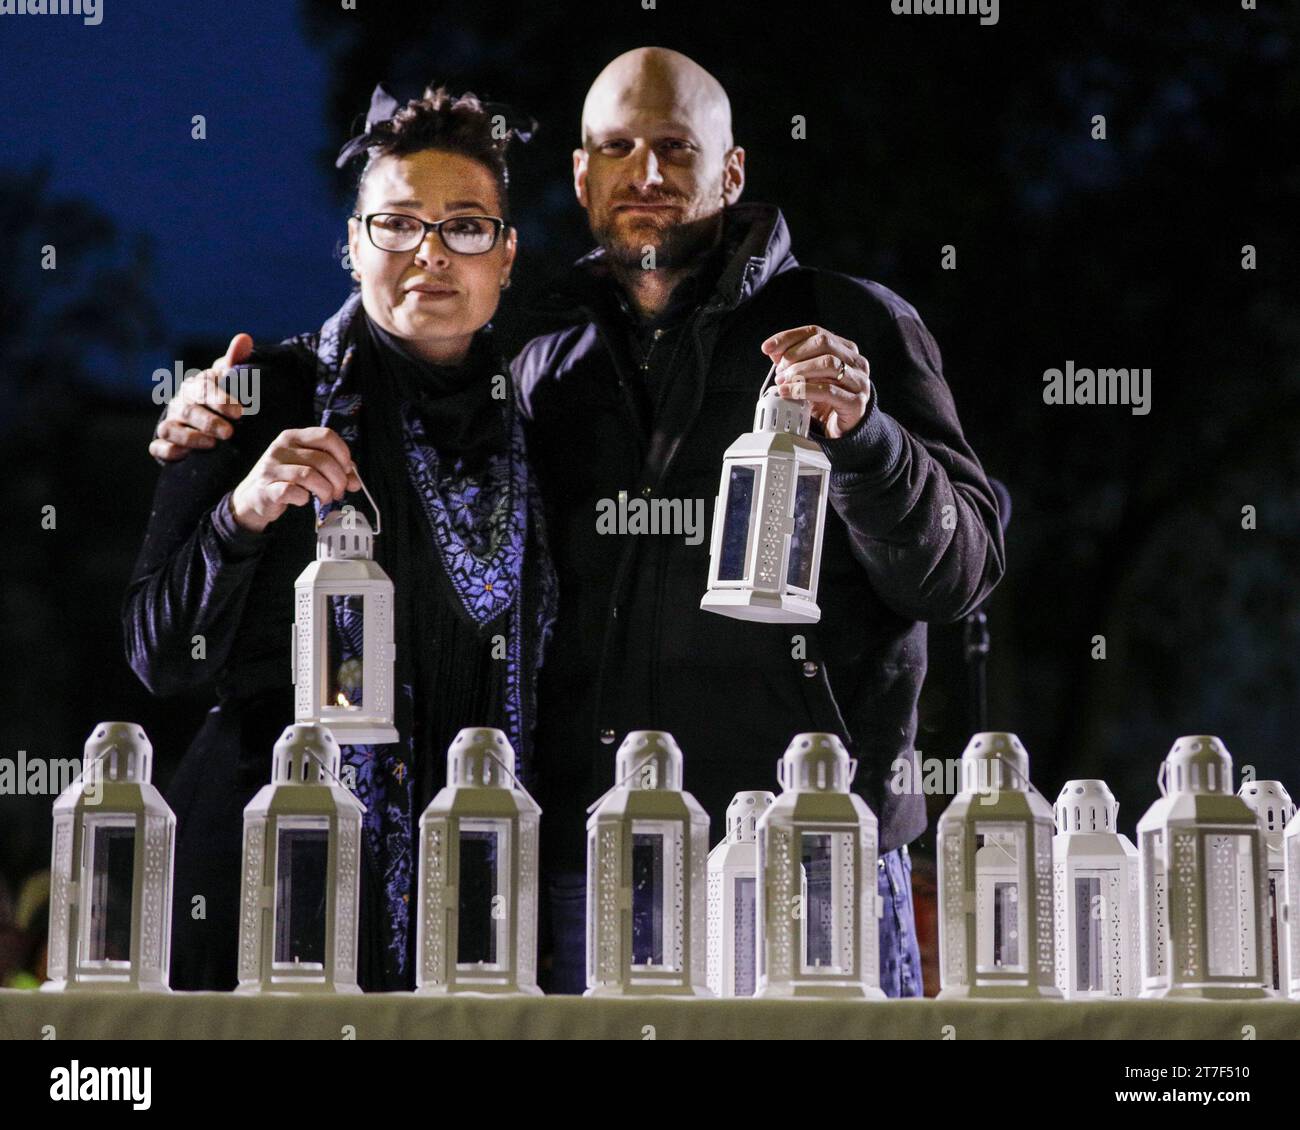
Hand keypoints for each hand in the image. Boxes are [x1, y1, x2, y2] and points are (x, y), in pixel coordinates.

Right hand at [149, 334, 254, 461]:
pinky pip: (157, 447)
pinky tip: (182, 455)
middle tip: (229, 433)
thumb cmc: (221, 395)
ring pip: (170, 429)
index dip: (220, 400)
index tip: (240, 412)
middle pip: (188, 410)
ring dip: (189, 437)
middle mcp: (180, 403)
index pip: (205, 389)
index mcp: (197, 386)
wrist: (205, 416)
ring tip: (211, 445)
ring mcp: (171, 422)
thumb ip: (236, 361)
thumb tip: (244, 338)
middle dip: (208, 422)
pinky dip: (166, 451)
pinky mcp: (164, 444)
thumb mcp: (230, 378)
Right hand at [229, 427, 360, 533]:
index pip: (326, 435)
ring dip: (325, 490)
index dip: (343, 454)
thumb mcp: (307, 466)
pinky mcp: (266, 488)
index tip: (347, 470)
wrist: (252, 497)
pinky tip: (305, 500)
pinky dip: (305, 498)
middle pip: (323, 460)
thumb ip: (333, 469)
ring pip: (310, 476)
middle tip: (339, 491)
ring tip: (326, 498)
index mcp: (293, 437)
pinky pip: (293, 491)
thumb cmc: (285, 479)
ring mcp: (272, 468)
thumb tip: (355, 481)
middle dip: (338, 479)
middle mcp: (281, 448)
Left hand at [760, 325, 871, 438]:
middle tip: (779, 371)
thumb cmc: (825, 401)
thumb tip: (772, 351)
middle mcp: (856, 362)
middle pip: (823, 343)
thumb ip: (794, 361)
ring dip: (799, 371)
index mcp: (845, 350)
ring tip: (782, 382)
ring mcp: (858, 381)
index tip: (768, 348)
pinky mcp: (855, 402)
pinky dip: (803, 390)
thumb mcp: (808, 377)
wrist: (842, 430)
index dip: (789, 337)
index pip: (816, 332)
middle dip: (794, 355)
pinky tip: (788, 392)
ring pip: (828, 364)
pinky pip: (827, 390)